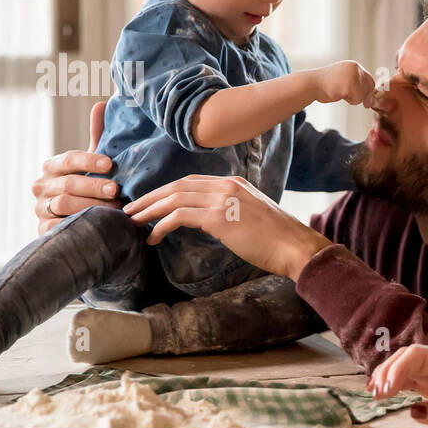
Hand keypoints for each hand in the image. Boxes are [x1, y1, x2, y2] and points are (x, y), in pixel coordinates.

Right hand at [32, 101, 118, 233]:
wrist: (79, 222)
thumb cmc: (90, 187)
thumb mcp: (93, 164)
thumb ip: (97, 137)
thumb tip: (100, 104)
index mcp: (52, 167)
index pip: (68, 160)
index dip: (89, 161)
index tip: (110, 164)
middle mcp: (41, 186)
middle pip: (67, 184)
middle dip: (94, 186)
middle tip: (116, 190)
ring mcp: (40, 209)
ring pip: (63, 205)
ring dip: (91, 205)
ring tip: (115, 209)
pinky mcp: (43, 230)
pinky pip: (58, 227)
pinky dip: (79, 225)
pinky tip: (98, 225)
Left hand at [123, 174, 330, 278]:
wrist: (295, 247)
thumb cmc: (279, 240)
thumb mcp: (254, 216)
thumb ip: (233, 212)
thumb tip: (215, 223)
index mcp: (235, 183)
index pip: (192, 181)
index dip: (167, 190)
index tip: (151, 202)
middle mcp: (227, 186)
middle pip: (178, 185)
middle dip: (151, 197)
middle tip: (132, 209)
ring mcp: (223, 199)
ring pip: (174, 198)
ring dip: (150, 210)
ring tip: (134, 222)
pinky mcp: (219, 217)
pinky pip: (179, 216)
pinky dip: (162, 225)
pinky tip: (154, 236)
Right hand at [311, 60, 376, 108]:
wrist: (311, 83)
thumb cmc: (325, 83)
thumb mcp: (343, 77)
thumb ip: (355, 81)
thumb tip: (369, 94)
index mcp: (354, 65)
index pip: (369, 79)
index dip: (370, 91)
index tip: (369, 100)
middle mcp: (355, 68)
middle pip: (370, 86)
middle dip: (367, 97)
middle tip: (366, 105)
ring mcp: (353, 76)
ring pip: (364, 94)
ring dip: (355, 99)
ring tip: (341, 94)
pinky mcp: (349, 85)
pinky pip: (357, 99)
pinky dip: (350, 101)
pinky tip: (339, 95)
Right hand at [368, 345, 427, 427]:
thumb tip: (416, 411)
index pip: (420, 355)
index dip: (399, 368)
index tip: (386, 389)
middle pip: (409, 357)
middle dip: (389, 371)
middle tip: (376, 394)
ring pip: (407, 367)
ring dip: (388, 376)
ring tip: (373, 393)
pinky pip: (411, 381)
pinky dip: (395, 385)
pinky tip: (382, 394)